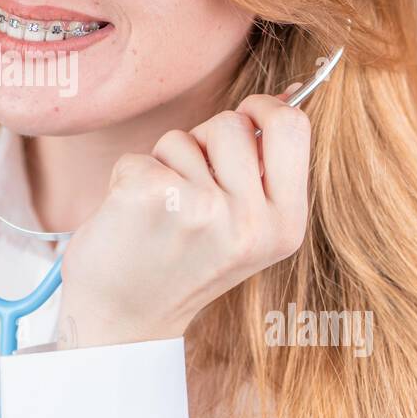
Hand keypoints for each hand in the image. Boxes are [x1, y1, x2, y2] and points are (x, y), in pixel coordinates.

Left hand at [56, 87, 310, 349]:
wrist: (124, 321)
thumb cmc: (180, 264)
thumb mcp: (245, 231)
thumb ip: (263, 173)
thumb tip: (283, 96)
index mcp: (284, 226)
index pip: (293, 126)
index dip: (265, 107)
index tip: (244, 115)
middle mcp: (250, 222)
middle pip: (232, 123)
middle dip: (203, 142)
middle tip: (187, 190)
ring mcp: (201, 209)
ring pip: (182, 137)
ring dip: (164, 163)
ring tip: (159, 211)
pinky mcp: (152, 197)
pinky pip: (139, 155)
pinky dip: (128, 176)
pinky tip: (130, 219)